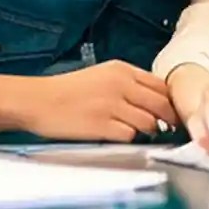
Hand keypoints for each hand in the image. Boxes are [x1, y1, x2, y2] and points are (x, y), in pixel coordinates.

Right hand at [26, 60, 179, 141]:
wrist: (38, 101)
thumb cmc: (68, 90)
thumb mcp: (101, 75)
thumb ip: (128, 84)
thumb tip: (155, 102)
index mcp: (121, 70)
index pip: (161, 85)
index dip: (170, 101)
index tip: (170, 112)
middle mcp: (120, 85)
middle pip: (162, 105)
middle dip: (167, 119)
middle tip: (165, 128)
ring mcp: (112, 105)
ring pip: (149, 123)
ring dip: (147, 131)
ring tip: (136, 131)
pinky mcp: (103, 125)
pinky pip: (130, 136)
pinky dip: (128, 138)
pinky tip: (117, 135)